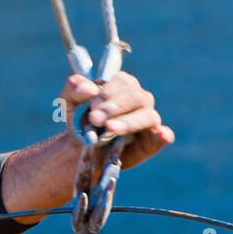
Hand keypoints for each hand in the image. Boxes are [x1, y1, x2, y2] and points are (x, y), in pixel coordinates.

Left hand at [58, 72, 174, 169]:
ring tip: (109, 129)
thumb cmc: (80, 122)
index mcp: (122, 85)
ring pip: (148, 116)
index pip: (123, 82)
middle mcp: (139, 100)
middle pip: (137, 97)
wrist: (82, 151)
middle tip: (95, 119)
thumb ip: (73, 90)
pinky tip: (160, 134)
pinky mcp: (152, 141)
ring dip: (129, 121)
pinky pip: (164, 136)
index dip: (108, 92)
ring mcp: (148, 120)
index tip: (92, 105)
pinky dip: (163, 135)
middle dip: (115, 108)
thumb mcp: (68, 105)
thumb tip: (89, 88)